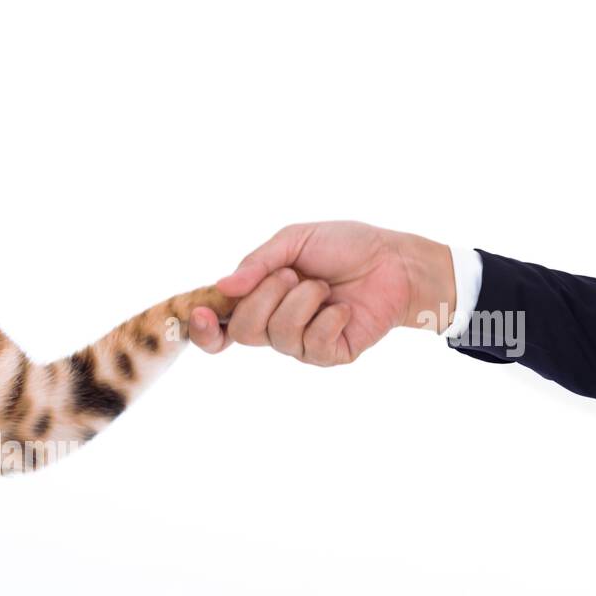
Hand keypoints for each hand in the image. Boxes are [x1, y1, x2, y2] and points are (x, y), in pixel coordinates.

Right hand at [188, 221, 456, 365]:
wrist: (394, 260)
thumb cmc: (345, 246)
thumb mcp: (295, 241)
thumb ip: (257, 263)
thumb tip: (224, 287)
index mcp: (260, 300)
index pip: (221, 328)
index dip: (204, 328)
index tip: (201, 313)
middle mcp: (275, 326)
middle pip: (245, 331)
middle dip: (266, 296)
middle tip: (293, 275)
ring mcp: (302, 344)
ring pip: (279, 335)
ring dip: (302, 301)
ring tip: (324, 286)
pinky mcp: (330, 354)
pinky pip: (314, 344)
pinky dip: (328, 317)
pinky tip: (342, 307)